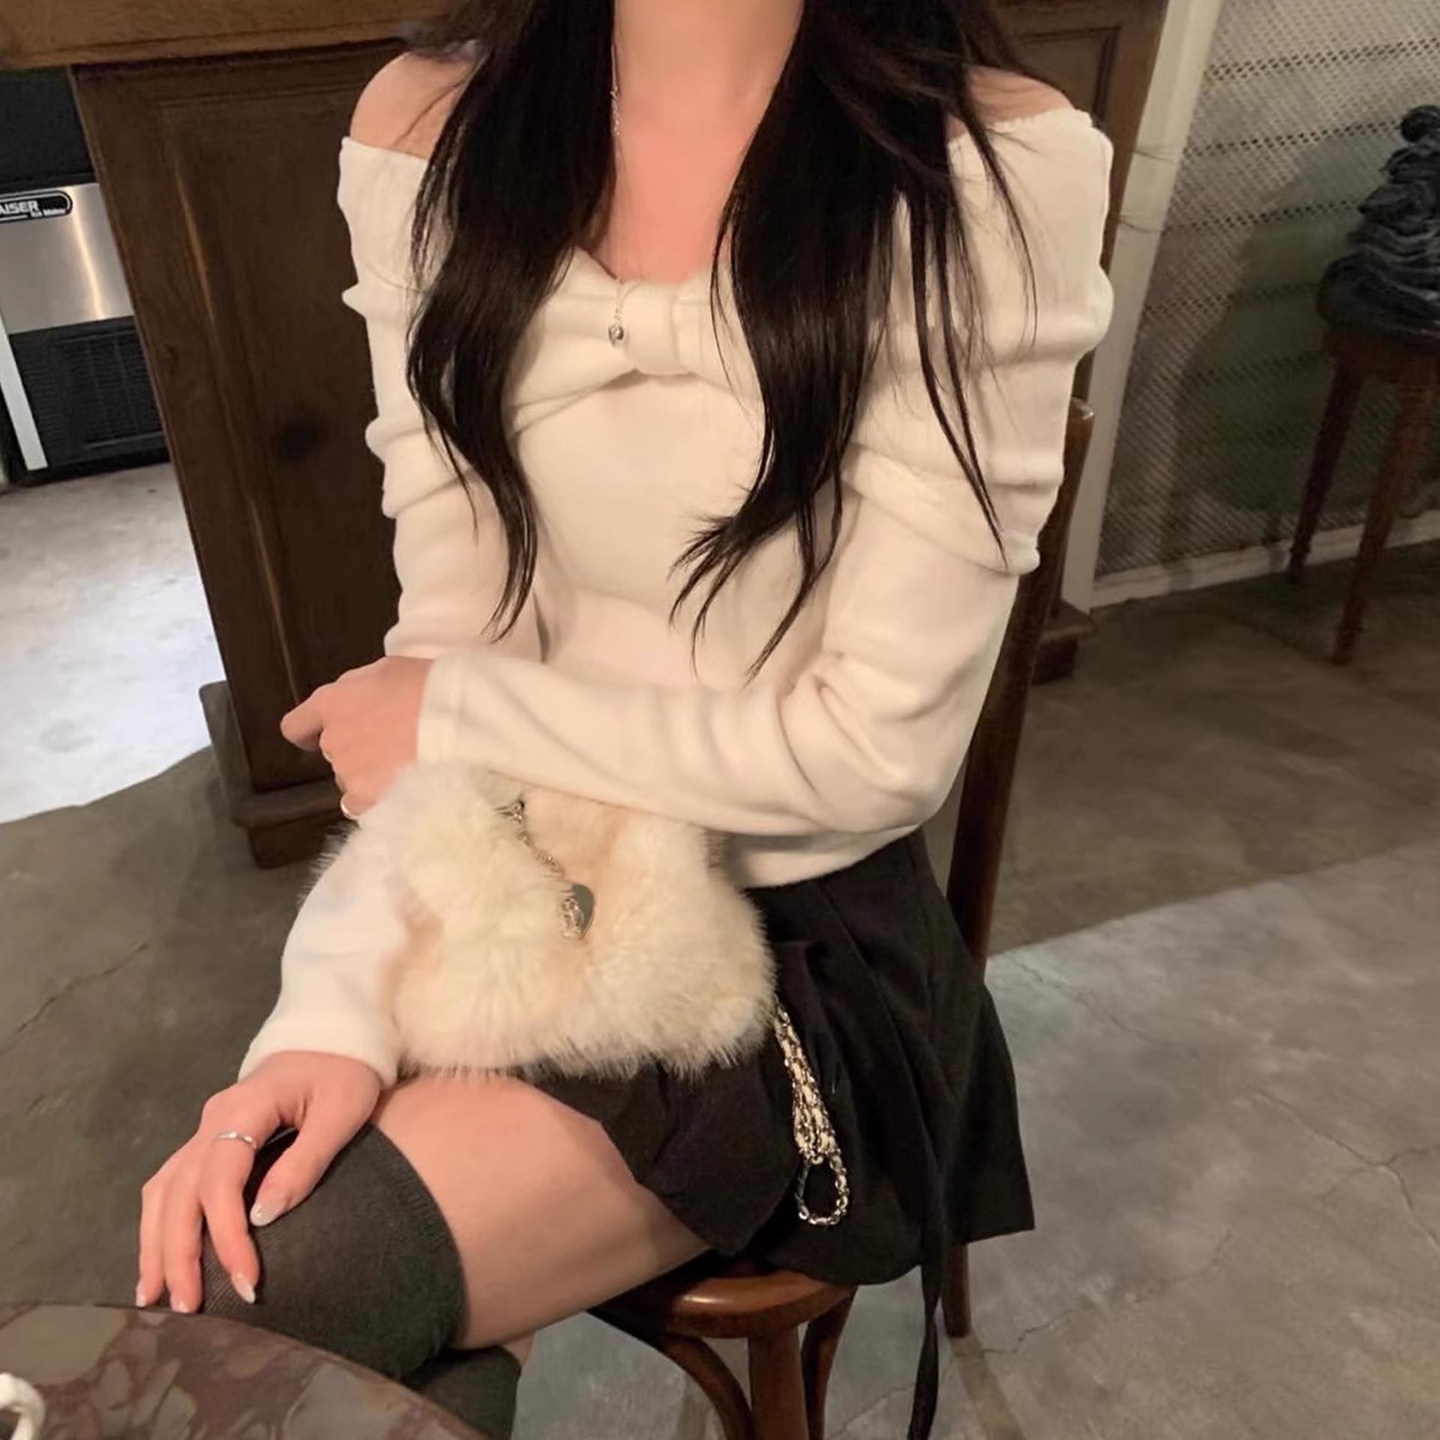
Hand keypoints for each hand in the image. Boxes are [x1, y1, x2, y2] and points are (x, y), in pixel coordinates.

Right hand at [137, 1052, 381, 1313]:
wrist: (335, 1035)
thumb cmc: (345, 1072)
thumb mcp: (342, 1112)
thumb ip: (305, 1161)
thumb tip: (264, 1216)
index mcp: (244, 1110)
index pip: (220, 1181)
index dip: (226, 1234)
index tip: (246, 1279)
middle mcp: (213, 1121)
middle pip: (179, 1192)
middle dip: (179, 1253)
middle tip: (188, 1309)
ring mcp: (206, 1129)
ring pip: (164, 1191)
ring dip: (157, 1244)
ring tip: (156, 1297)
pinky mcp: (209, 1140)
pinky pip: (171, 1184)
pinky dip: (160, 1223)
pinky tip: (160, 1259)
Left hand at [281, 656, 431, 815]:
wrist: (460, 721)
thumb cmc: (430, 686)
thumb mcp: (389, 670)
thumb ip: (360, 688)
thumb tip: (356, 702)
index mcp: (333, 703)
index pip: (296, 727)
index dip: (310, 732)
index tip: (325, 735)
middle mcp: (333, 740)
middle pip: (333, 752)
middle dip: (356, 749)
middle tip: (392, 745)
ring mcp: (349, 774)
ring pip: (350, 780)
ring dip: (369, 776)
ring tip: (405, 769)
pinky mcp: (369, 801)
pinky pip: (363, 807)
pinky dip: (377, 801)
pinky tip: (403, 791)